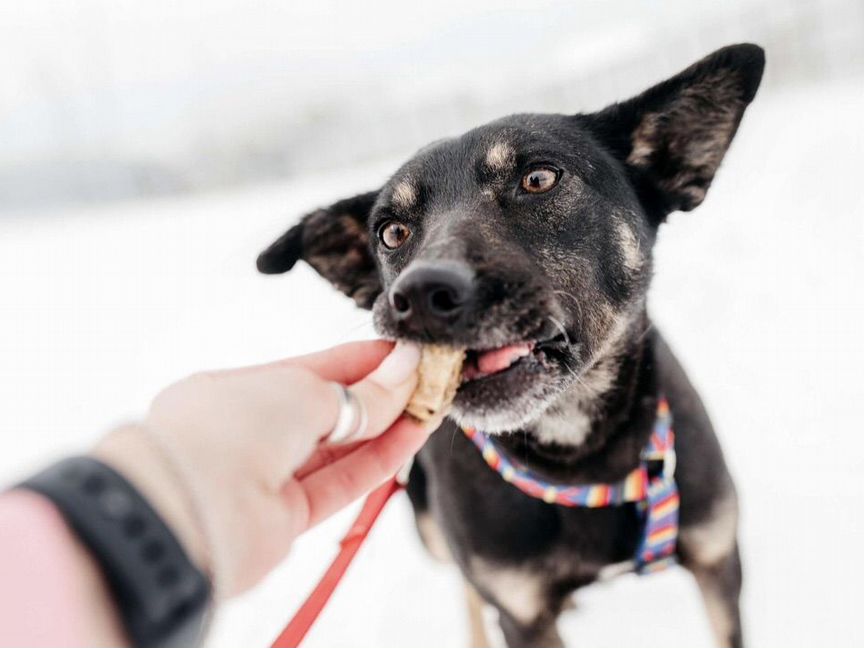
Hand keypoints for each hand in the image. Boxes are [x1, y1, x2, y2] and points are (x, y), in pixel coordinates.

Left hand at [94, 340, 425, 596]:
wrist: (189, 507)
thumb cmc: (229, 427)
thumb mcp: (304, 390)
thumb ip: (359, 392)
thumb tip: (404, 371)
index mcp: (240, 389)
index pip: (314, 370)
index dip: (362, 361)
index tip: (405, 353)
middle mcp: (252, 432)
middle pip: (329, 411)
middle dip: (380, 394)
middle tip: (426, 377)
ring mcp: (267, 477)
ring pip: (339, 449)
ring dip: (387, 427)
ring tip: (430, 404)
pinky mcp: (285, 519)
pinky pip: (340, 483)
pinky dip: (378, 460)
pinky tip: (412, 435)